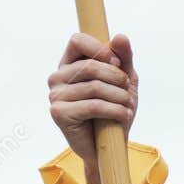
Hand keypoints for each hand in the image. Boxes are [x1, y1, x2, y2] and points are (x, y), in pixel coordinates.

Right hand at [48, 32, 137, 164]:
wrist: (110, 146)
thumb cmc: (115, 110)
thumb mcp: (124, 82)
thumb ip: (123, 59)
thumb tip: (121, 36)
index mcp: (69, 64)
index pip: (78, 40)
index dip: (101, 49)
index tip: (118, 64)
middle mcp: (57, 77)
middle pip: (91, 65)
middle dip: (118, 79)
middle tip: (128, 93)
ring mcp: (55, 95)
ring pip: (95, 86)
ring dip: (120, 97)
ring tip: (128, 106)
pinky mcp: (59, 113)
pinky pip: (93, 105)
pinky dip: (115, 110)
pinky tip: (124, 115)